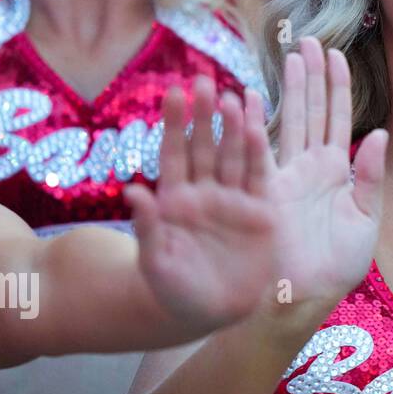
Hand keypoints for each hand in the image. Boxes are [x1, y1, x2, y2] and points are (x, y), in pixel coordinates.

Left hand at [124, 78, 276, 333]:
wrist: (214, 313)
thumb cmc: (175, 291)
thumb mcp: (155, 264)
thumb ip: (146, 227)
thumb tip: (132, 191)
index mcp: (176, 200)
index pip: (174, 154)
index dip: (173, 125)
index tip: (172, 92)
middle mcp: (205, 192)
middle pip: (204, 146)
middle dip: (203, 115)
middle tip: (203, 80)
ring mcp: (234, 199)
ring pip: (233, 155)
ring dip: (232, 127)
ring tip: (232, 97)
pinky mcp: (261, 210)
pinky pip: (260, 176)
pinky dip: (258, 152)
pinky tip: (256, 127)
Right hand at [267, 37, 387, 311]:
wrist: (304, 299)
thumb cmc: (336, 267)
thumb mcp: (365, 222)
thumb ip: (372, 177)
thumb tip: (380, 133)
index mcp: (335, 172)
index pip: (337, 118)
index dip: (336, 86)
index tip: (335, 53)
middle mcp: (308, 168)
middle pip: (310, 110)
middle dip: (310, 75)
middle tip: (309, 40)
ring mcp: (284, 176)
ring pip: (288, 121)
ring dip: (289, 89)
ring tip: (290, 55)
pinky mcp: (264, 191)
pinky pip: (262, 150)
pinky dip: (258, 123)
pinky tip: (256, 95)